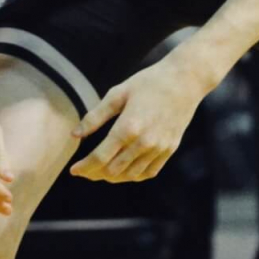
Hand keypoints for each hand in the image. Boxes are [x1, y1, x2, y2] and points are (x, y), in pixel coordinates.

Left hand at [69, 59, 208, 182]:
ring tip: (100, 171)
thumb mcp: (118, 93)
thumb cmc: (148, 82)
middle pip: (113, 171)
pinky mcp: (169, 150)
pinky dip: (133, 175)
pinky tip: (123, 170)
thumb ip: (95, 116)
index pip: (100, 157)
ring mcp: (159, 148)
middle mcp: (144, 142)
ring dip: (112, 177)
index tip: (73, 170)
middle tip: (84, 170)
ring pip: (130, 175)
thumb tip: (74, 135)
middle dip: (94, 173)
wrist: (185, 81)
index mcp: (128, 127)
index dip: (84, 167)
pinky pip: (149, 173)